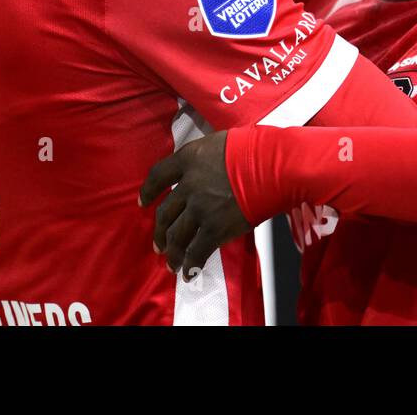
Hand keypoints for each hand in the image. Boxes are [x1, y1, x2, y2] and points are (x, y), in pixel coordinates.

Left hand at [138, 130, 252, 280]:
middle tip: (159, 244)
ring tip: (171, 264)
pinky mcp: (215, 227)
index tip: (143, 202)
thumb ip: (205, 158)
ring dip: (173, 253)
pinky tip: (188, 275)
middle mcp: (188, 185)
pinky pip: (197, 251)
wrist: (272, 165)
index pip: (158, 175)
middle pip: (165, 213)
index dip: (148, 191)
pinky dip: (191, 265)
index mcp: (188, 159)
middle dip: (160, 232)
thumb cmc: (254, 148)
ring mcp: (200, 208)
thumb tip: (204, 170)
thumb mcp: (220, 142)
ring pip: (177, 236)